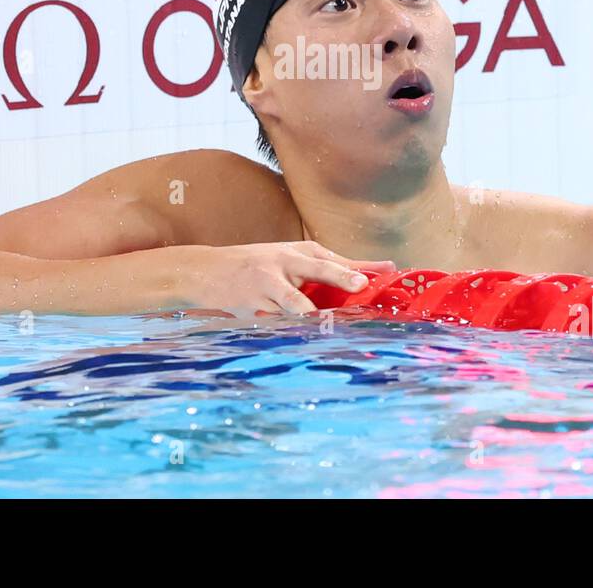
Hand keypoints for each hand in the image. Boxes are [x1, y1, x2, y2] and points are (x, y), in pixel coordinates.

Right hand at [176, 241, 393, 313]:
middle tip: (360, 284)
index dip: (359, 266)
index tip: (386, 269)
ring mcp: (265, 287)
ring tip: (324, 318)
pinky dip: (286, 330)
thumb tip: (372, 272)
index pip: (333, 259)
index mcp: (295, 253)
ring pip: (294, 302)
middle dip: (339, 277)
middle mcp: (283, 266)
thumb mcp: (287, 256)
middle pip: (316, 270)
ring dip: (310, 312)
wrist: (205, 271)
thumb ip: (325, 266)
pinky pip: (273, 322)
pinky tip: (298, 339)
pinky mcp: (251, 308)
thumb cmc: (256, 264)